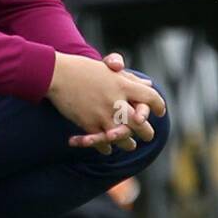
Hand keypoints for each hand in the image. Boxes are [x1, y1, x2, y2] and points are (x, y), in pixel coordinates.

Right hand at [46, 53, 165, 154]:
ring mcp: (102, 115)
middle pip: (141, 124)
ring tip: (131, 146)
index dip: (159, 106)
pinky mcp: (89, 125)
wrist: (57, 74)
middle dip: (147, 132)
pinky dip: (107, 148)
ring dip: (128, 144)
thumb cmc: (84, 69)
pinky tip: (108, 149)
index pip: (150, 98)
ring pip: (123, 138)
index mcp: (123, 85)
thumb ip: (131, 80)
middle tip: (148, 135)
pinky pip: (103, 143)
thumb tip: (149, 86)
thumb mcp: (110, 71)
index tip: (160, 111)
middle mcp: (116, 101)